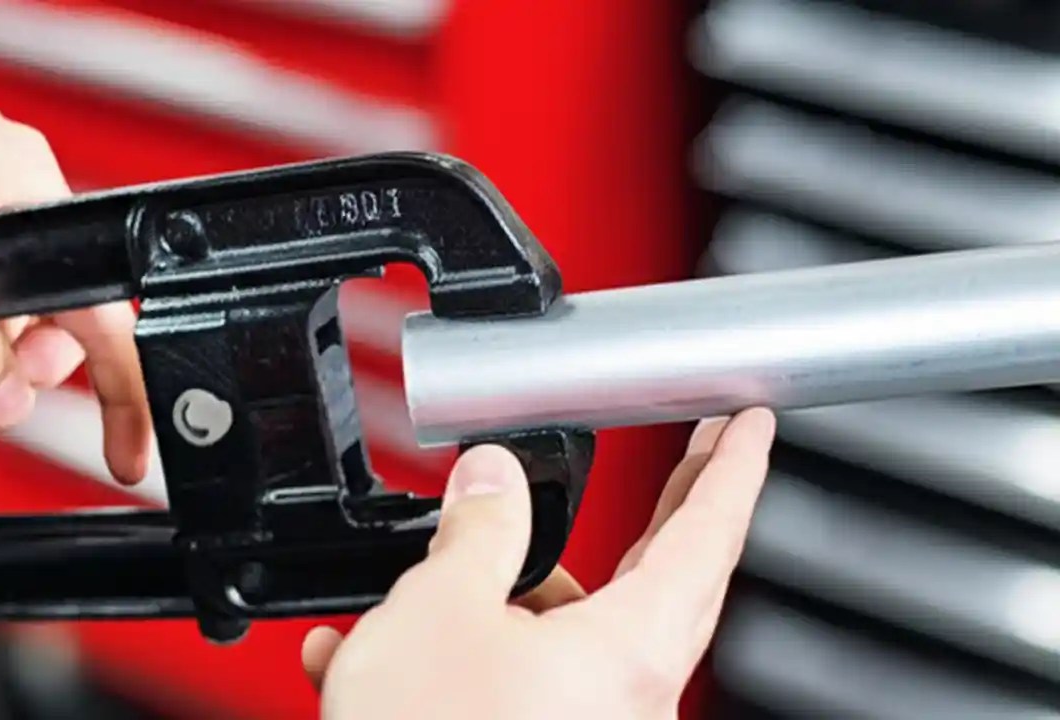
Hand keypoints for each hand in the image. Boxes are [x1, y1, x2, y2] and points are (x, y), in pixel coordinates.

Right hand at [301, 408, 775, 718]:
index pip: (708, 535)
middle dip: (668, 506)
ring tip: (450, 565)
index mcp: (630, 650)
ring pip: (575, 631)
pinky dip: (478, 646)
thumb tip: (491, 479)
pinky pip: (530, 677)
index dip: (732, 467)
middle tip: (686, 452)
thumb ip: (476, 531)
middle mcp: (628, 696)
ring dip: (521, 587)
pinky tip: (395, 647)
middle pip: (665, 578)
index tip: (751, 426)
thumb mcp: (438, 611)